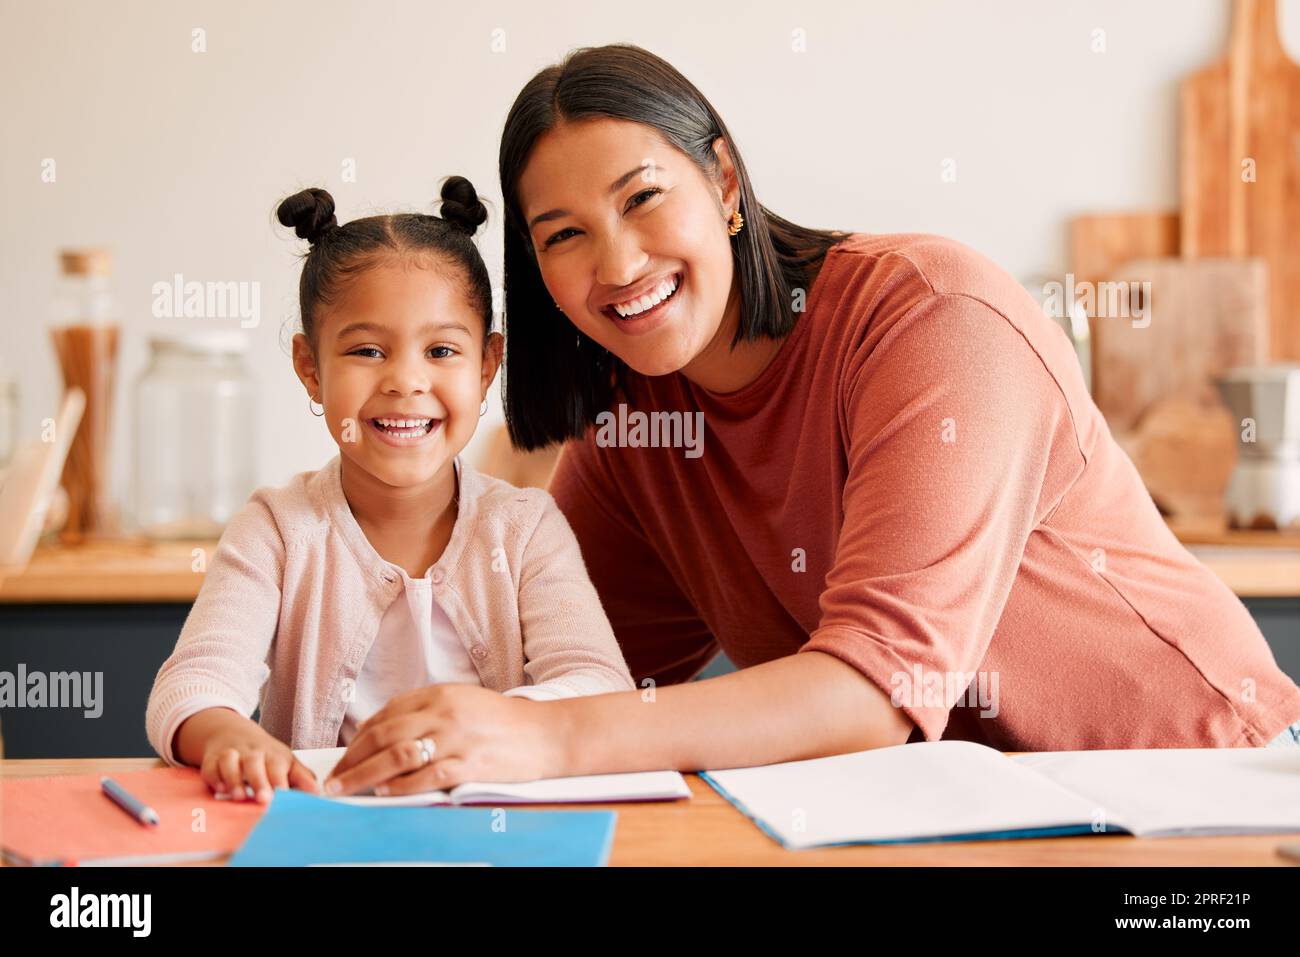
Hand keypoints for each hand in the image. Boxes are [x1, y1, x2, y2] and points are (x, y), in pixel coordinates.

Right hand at [192, 710, 320, 803]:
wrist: (233, 734)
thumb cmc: (265, 755)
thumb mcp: (286, 762)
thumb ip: (302, 778)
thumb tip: (318, 791)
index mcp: (273, 754)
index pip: (278, 765)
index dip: (280, 779)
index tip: (283, 793)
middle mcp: (252, 753)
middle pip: (254, 763)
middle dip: (259, 781)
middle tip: (263, 799)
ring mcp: (231, 755)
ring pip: (230, 763)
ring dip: (234, 780)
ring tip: (240, 797)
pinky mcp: (212, 760)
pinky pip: (210, 768)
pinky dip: (213, 778)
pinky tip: (219, 789)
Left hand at [323, 684, 568, 796]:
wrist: (546, 733)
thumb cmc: (504, 721)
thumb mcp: (463, 703)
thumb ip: (428, 712)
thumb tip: (389, 735)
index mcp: (439, 695)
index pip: (386, 715)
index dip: (359, 738)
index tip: (343, 757)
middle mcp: (443, 713)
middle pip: (383, 735)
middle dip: (351, 759)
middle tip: (333, 779)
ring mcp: (456, 738)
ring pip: (397, 756)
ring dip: (365, 774)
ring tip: (346, 789)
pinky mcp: (469, 763)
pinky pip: (426, 775)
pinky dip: (401, 786)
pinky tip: (385, 792)